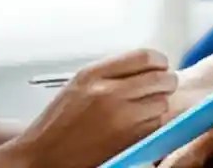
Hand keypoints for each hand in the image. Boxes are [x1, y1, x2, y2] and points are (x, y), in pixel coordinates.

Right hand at [11, 49, 176, 167]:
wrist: (45, 155)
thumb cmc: (59, 122)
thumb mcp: (80, 83)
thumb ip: (111, 71)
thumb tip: (146, 66)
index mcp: (94, 75)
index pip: (144, 57)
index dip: (159, 60)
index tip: (160, 64)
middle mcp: (109, 94)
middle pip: (160, 78)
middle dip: (166, 80)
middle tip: (164, 83)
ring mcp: (121, 119)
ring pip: (162, 103)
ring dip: (159, 103)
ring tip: (145, 106)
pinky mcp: (128, 140)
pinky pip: (155, 125)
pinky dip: (152, 122)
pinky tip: (138, 123)